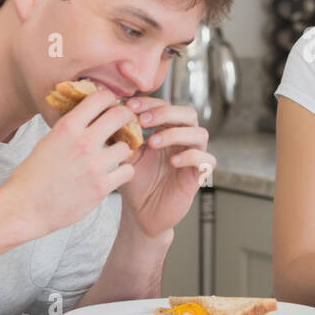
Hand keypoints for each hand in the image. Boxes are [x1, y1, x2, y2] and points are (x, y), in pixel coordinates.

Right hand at [3, 88, 138, 235]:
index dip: (110, 100)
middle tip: (124, 126)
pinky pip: (127, 171)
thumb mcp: (48, 141)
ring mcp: (94, 165)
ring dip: (122, 150)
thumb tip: (89, 114)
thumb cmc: (33, 176)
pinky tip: (113, 173)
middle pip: (121, 116)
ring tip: (113, 156)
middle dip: (126, 118)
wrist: (25, 207)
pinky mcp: (101, 187)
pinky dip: (123, 172)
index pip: (101, 98)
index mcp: (67, 127)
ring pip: (127, 146)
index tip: (111, 107)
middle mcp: (83, 142)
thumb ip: (70, 127)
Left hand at [114, 97, 215, 238]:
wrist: (141, 212)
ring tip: (153, 142)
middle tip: (143, 120)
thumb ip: (122, 136)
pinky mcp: (199, 175)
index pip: (165, 105)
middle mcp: (183, 140)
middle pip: (188, 113)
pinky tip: (172, 161)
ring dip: (176, 133)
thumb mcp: (125, 156)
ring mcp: (193, 156)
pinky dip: (191, 156)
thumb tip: (108, 113)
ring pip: (200, 133)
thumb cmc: (135, 181)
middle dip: (165, 112)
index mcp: (167, 130)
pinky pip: (206, 160)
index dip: (150, 103)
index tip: (129, 106)